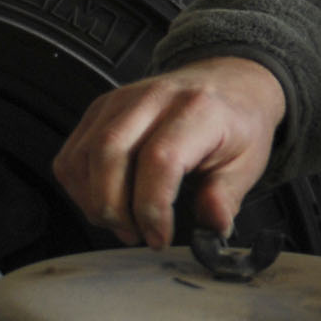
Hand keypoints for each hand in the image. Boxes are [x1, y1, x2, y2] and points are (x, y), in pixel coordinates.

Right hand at [52, 57, 285, 248]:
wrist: (227, 84)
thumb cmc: (236, 124)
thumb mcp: (249, 162)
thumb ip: (227, 196)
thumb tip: (213, 226)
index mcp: (197, 109)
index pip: (160, 158)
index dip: (152, 207)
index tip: (159, 237)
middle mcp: (154, 98)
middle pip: (110, 153)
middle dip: (115, 208)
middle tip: (137, 234)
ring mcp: (120, 101)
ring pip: (84, 156)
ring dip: (95, 202)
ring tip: (125, 223)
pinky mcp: (99, 110)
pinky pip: (71, 156)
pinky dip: (80, 189)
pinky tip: (108, 202)